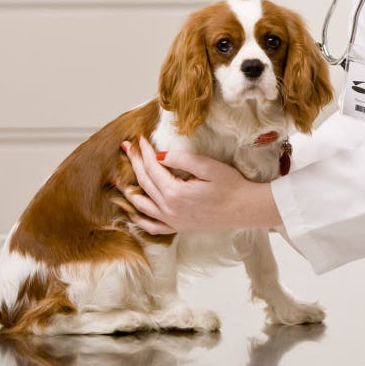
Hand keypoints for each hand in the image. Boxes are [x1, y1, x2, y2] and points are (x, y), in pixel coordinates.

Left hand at [120, 136, 248, 235]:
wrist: (245, 208)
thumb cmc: (231, 186)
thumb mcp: (209, 167)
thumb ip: (182, 160)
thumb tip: (159, 156)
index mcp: (175, 193)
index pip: (153, 168)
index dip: (144, 151)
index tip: (140, 138)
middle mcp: (169, 209)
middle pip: (144, 183)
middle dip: (135, 163)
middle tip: (127, 147)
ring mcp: (172, 221)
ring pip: (141, 205)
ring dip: (129, 189)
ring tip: (120, 176)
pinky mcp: (177, 227)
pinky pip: (150, 225)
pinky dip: (138, 217)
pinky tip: (132, 210)